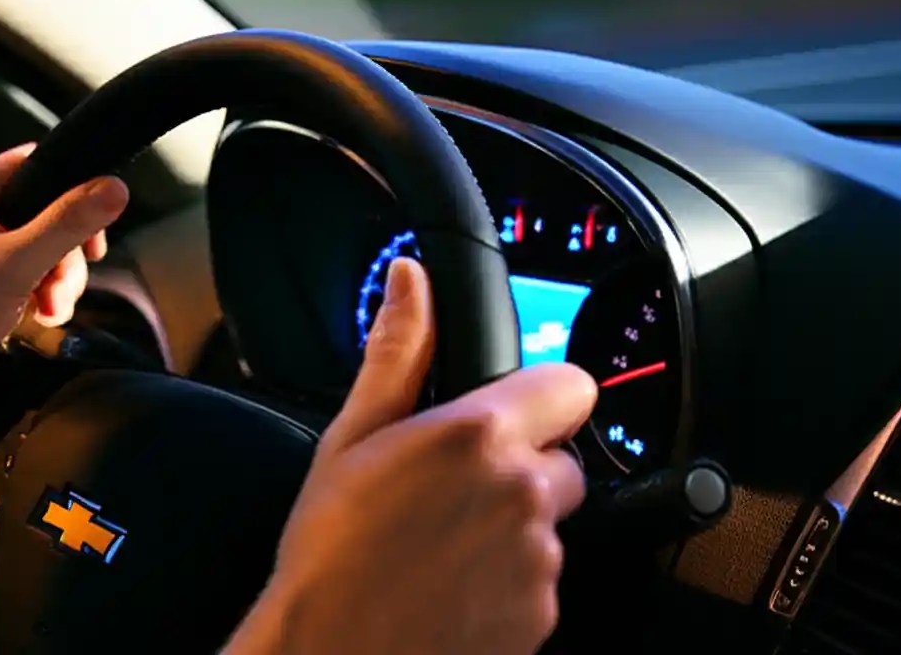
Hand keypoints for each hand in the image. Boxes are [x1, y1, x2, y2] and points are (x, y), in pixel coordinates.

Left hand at [0, 143, 128, 402]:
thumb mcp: (15, 264)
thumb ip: (67, 223)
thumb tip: (115, 187)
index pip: (40, 165)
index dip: (76, 195)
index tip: (91, 239)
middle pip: (44, 212)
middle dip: (66, 255)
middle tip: (61, 290)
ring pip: (35, 247)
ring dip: (54, 280)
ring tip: (47, 312)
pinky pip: (17, 272)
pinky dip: (33, 294)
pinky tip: (32, 318)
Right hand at [226, 258, 595, 654]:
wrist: (331, 654)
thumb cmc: (330, 555)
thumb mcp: (352, 439)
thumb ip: (398, 352)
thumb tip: (411, 283)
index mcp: (480, 437)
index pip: (571, 384)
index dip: (541, 396)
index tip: (507, 413)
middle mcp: (523, 494)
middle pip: (559, 461)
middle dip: (519, 469)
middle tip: (452, 490)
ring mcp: (539, 561)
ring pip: (547, 524)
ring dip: (509, 527)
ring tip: (439, 544)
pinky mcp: (542, 616)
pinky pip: (539, 580)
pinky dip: (506, 580)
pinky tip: (449, 585)